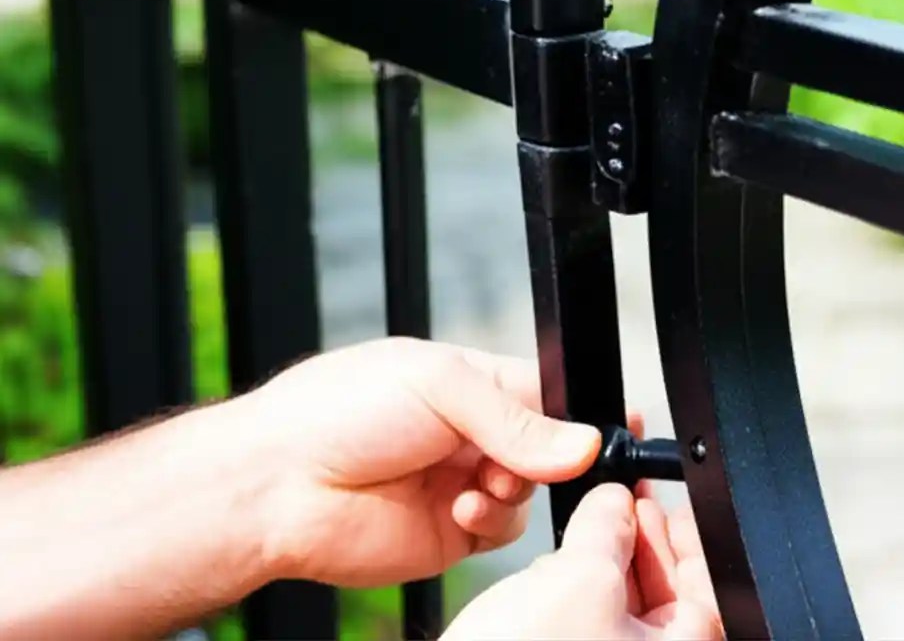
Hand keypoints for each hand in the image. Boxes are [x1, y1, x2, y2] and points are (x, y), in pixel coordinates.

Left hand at [235, 337, 601, 586]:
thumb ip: (517, 418)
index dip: (579, 408)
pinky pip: (505, 529)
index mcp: (468, 382)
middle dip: (551, 453)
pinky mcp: (452, 531)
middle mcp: (470, 433)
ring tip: (479, 479)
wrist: (278, 485)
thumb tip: (582, 442)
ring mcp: (463, 482)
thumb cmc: (336, 411)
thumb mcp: (438, 385)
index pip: (546, 392)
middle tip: (529, 454)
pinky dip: (495, 518)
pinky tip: (462, 504)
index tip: (615, 422)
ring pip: (533, 490)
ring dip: (518, 486)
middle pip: (549, 445)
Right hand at [443, 484, 722, 639]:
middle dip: (646, 544)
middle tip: (629, 504)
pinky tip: (559, 567)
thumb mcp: (581, 579)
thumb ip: (608, 529)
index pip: (704, 587)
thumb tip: (616, 502)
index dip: (687, 538)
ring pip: (624, 612)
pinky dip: (580, 593)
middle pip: (667, 598)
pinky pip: (587, 627)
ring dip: (610, 563)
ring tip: (592, 525)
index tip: (667, 506)